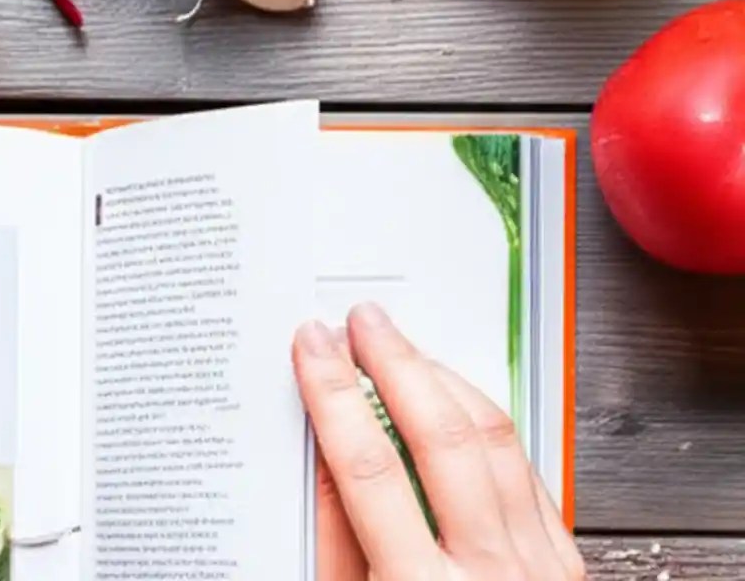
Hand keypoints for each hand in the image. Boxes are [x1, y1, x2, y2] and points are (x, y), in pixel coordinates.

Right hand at [291, 302, 584, 580]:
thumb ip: (337, 538)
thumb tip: (323, 450)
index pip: (370, 468)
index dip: (335, 395)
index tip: (315, 348)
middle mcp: (489, 573)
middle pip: (441, 436)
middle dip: (395, 364)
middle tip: (364, 323)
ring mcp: (537, 567)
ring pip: (495, 439)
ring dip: (443, 379)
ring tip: (404, 348)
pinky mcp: (562, 562)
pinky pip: (526, 470)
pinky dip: (486, 423)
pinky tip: (455, 398)